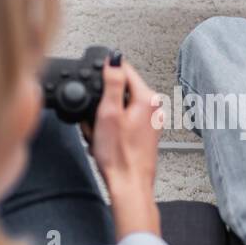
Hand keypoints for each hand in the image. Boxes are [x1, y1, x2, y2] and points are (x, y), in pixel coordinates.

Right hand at [83, 56, 161, 201]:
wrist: (129, 186)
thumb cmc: (120, 156)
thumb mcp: (109, 112)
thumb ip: (112, 82)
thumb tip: (113, 59)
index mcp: (147, 98)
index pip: (124, 69)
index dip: (103, 75)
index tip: (92, 88)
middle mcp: (153, 108)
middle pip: (119, 91)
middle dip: (101, 103)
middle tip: (96, 122)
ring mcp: (150, 122)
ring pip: (117, 109)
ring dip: (103, 119)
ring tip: (99, 136)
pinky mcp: (143, 135)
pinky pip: (120, 123)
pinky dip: (109, 130)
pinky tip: (104, 143)